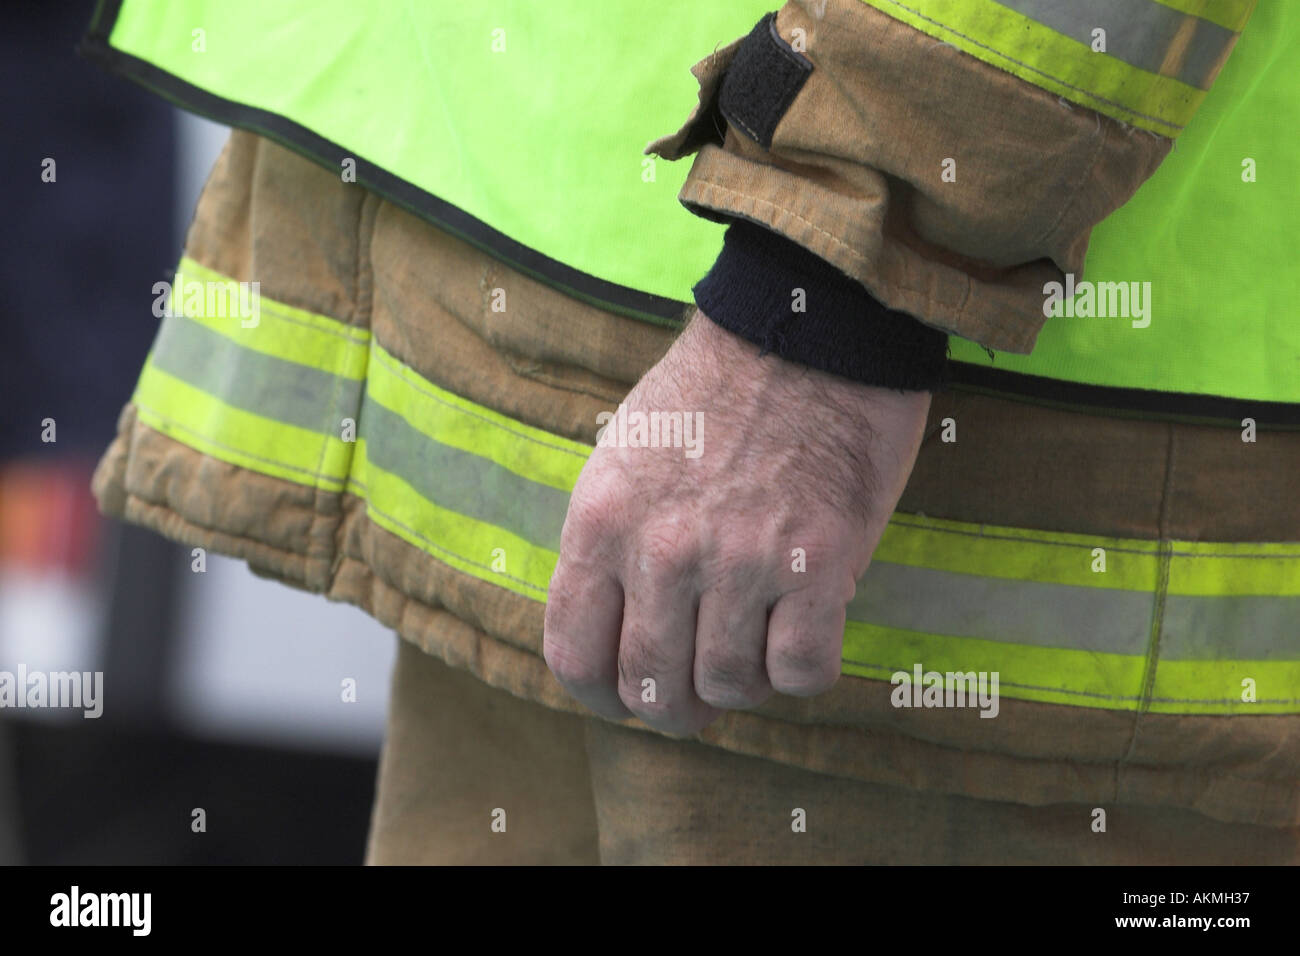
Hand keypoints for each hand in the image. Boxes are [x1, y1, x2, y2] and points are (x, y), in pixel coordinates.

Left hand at [543, 311, 929, 733]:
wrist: (805, 328)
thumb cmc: (712, 391)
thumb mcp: (622, 456)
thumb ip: (608, 545)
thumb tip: (616, 630)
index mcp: (600, 523)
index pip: (575, 657)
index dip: (601, 696)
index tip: (626, 698)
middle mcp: (662, 552)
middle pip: (652, 689)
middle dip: (675, 707)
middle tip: (700, 692)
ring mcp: (741, 561)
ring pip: (729, 687)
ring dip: (743, 681)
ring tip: (756, 641)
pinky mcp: (819, 565)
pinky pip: (802, 672)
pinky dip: (802, 669)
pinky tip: (803, 632)